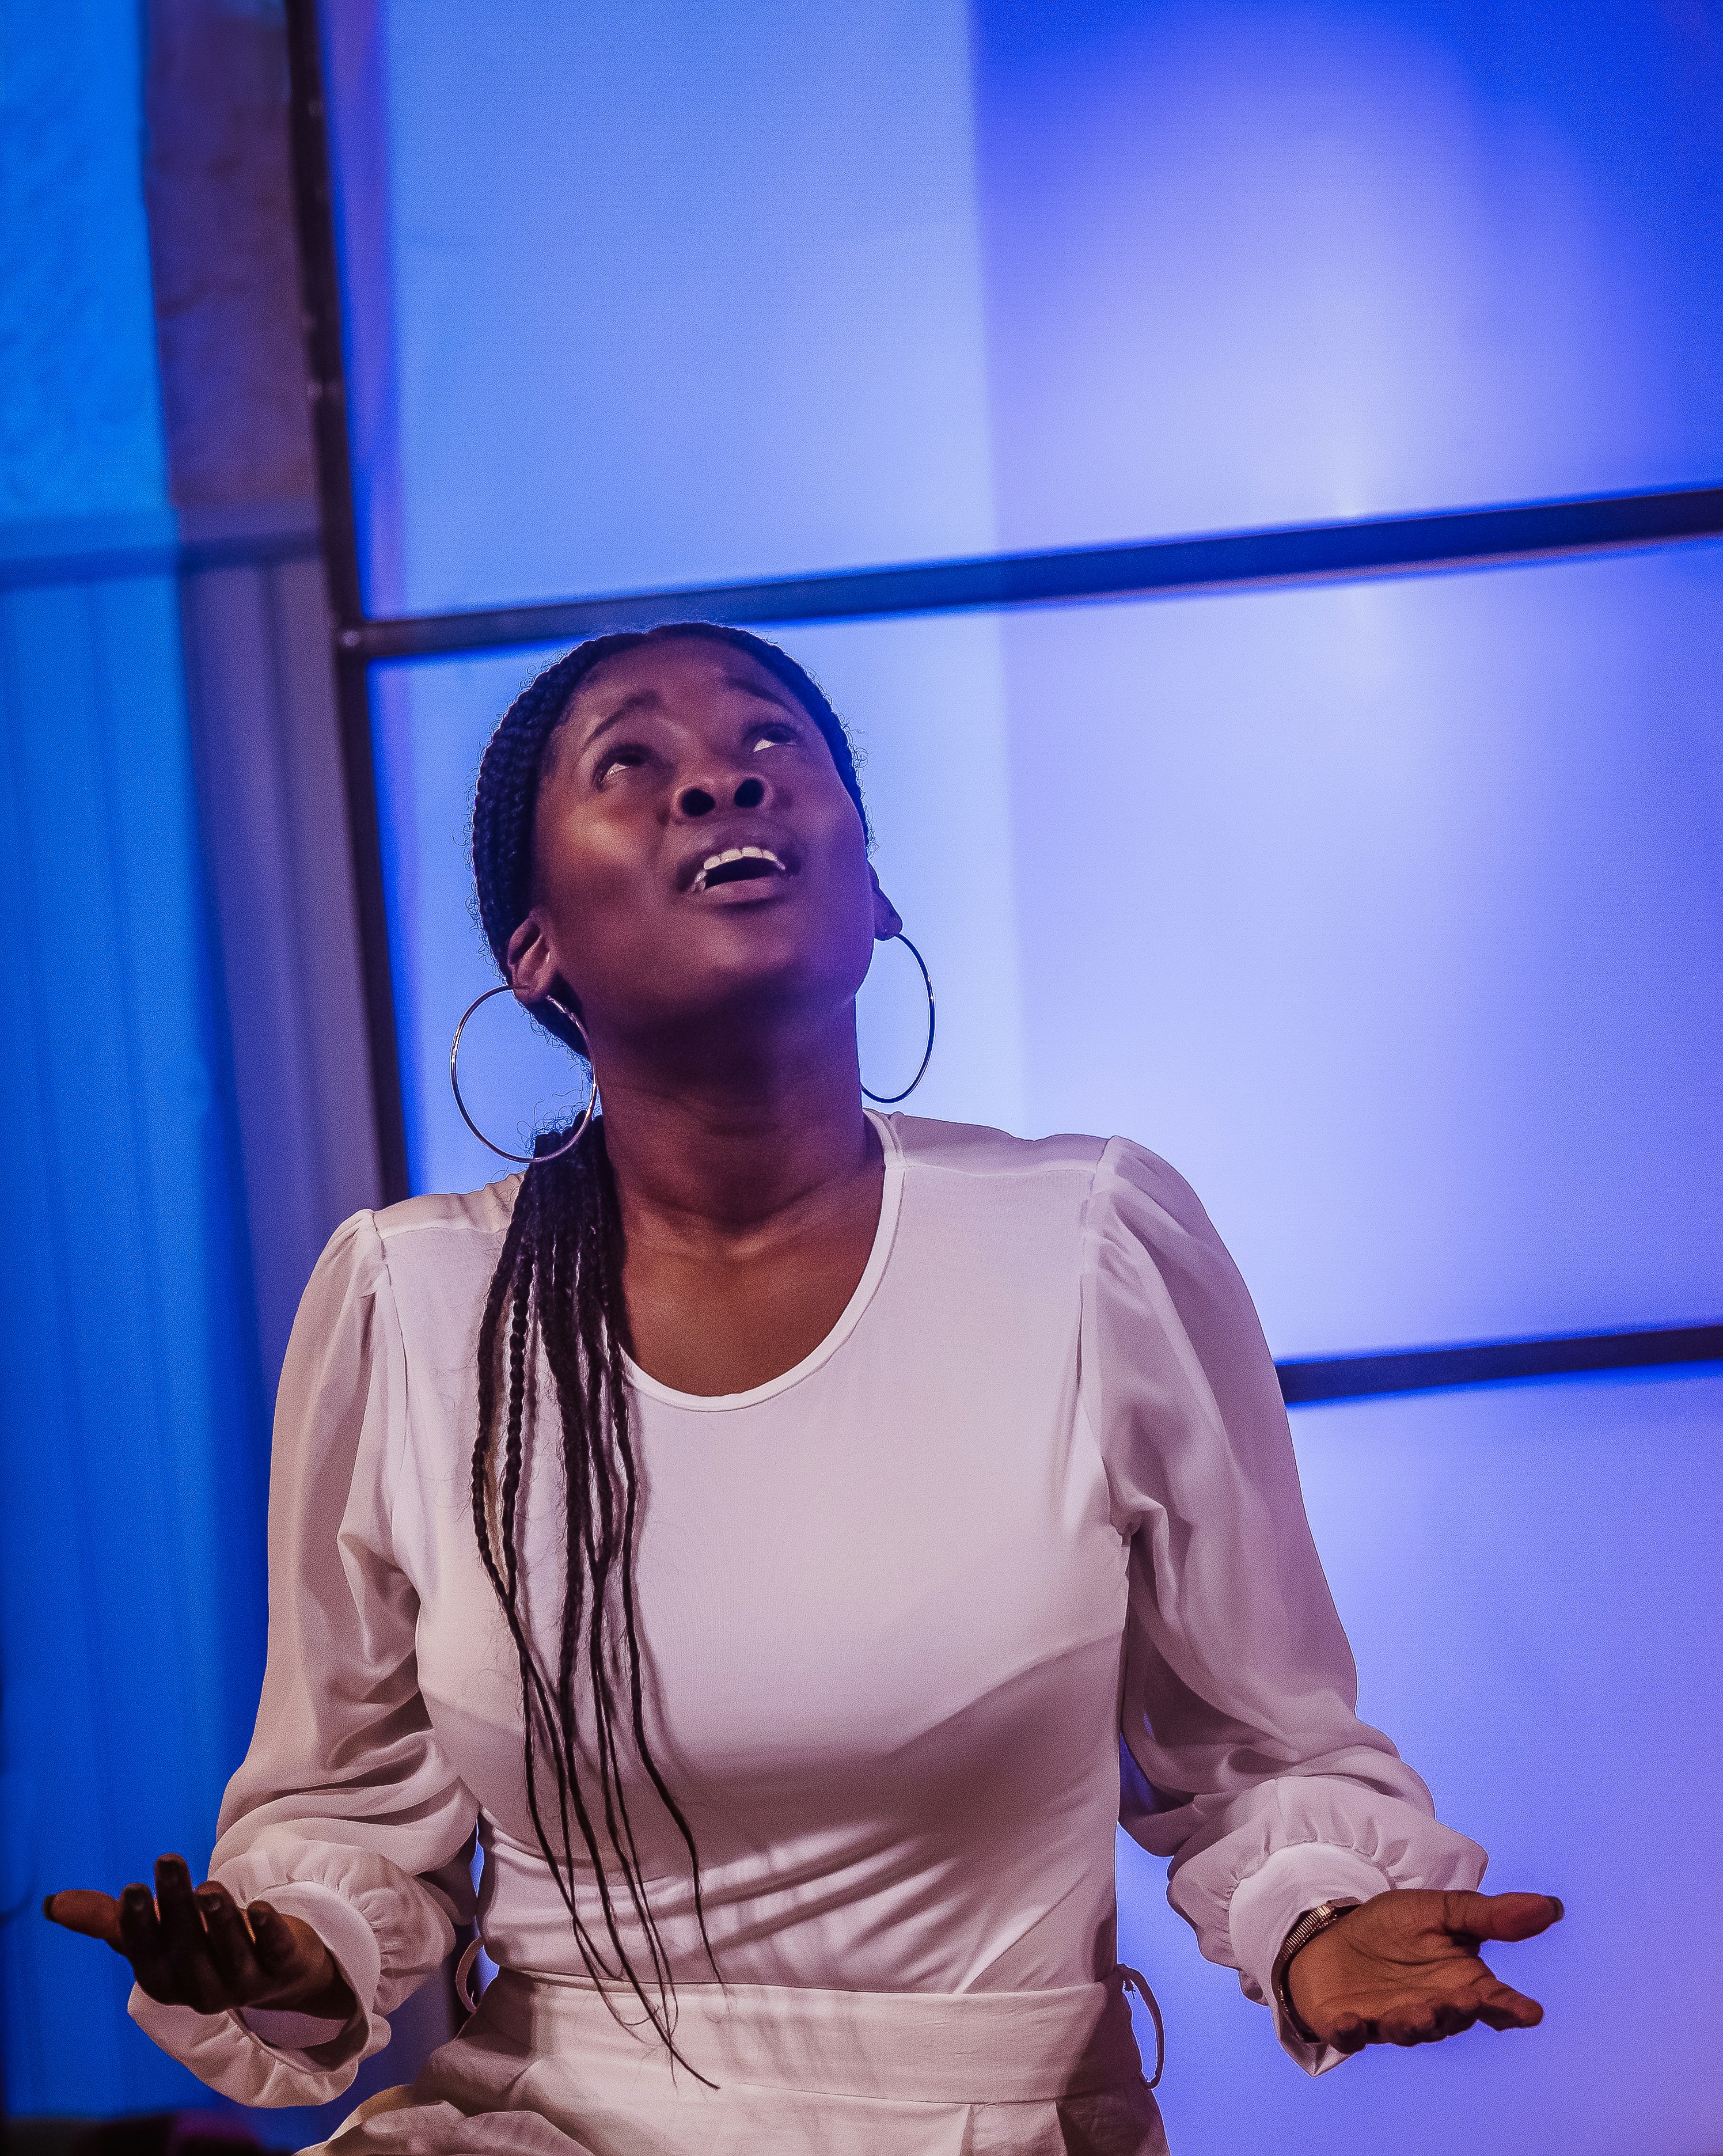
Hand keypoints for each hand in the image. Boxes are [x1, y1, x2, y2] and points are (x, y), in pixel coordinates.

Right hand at [44, 1853, 356, 2021]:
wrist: (279, 1970)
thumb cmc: (207, 1945)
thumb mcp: (162, 1934)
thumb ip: (116, 1919)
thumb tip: (54, 1903)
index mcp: (168, 1981)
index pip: (149, 1956)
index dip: (139, 1925)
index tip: (133, 1886)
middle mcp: (203, 1990)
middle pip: (188, 1949)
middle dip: (176, 1907)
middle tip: (167, 1862)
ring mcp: (245, 1983)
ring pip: (230, 1954)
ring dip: (219, 1920)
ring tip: (209, 1886)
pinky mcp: (284, 1967)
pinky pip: (275, 1954)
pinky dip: (269, 1932)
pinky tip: (264, 1908)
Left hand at [1287, 1888, 1562, 2051]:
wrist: (1333, 1933)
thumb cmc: (1394, 1928)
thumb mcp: (1441, 1911)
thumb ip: (1490, 1916)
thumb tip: (1550, 1906)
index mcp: (1459, 1985)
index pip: (1493, 2001)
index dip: (1511, 2008)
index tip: (1530, 2012)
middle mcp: (1430, 2010)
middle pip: (1450, 2018)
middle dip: (1458, 2011)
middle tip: (1468, 1999)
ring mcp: (1389, 2021)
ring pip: (1407, 2030)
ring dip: (1413, 2024)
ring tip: (1420, 2013)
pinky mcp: (1348, 2024)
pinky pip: (1349, 2033)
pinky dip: (1349, 2030)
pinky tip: (1350, 2021)